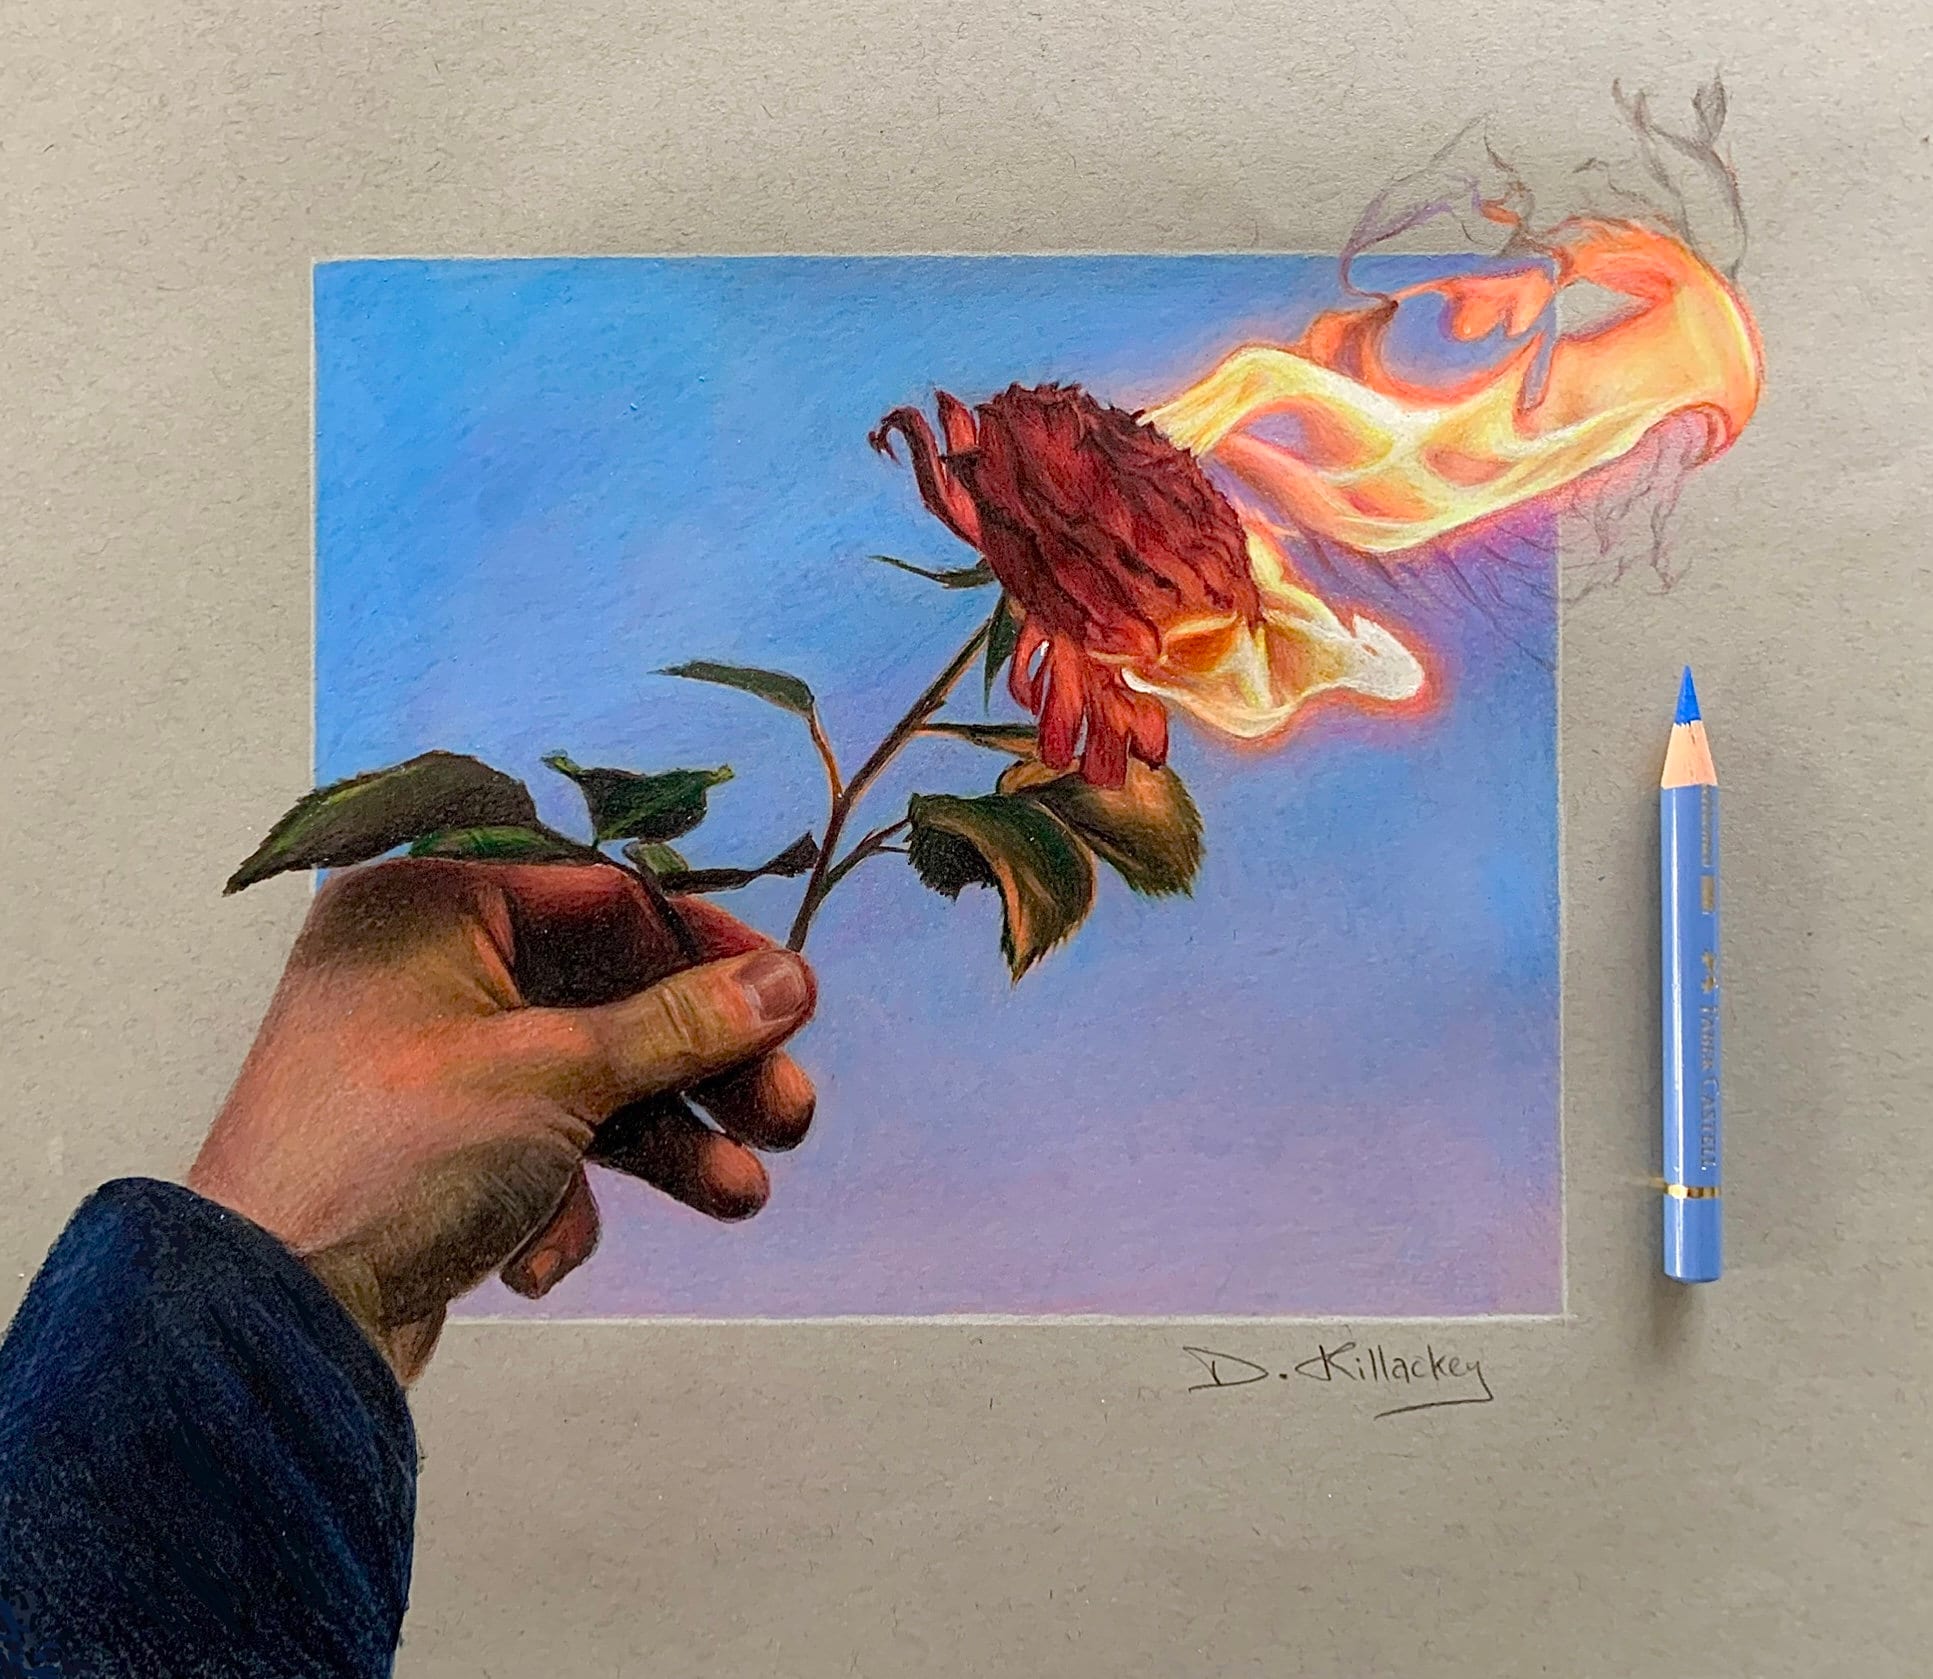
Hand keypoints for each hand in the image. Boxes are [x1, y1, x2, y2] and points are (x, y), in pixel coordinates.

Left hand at [188, 859, 816, 1381]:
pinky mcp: (439, 1148)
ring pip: (589, 1081)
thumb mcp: (558, 1076)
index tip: (797, 999)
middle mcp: (427, 970)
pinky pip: (542, 1145)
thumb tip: (786, 981)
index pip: (607, 902)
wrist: (268, 1329)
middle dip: (703, 1070)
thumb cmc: (388, 1164)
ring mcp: (432, 1063)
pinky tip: (546, 1258)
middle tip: (791, 1115)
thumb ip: (680, 1026)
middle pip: (610, 999)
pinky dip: (568, 1198)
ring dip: (667, 1144)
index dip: (711, 953)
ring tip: (742, 1193)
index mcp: (432, 908)